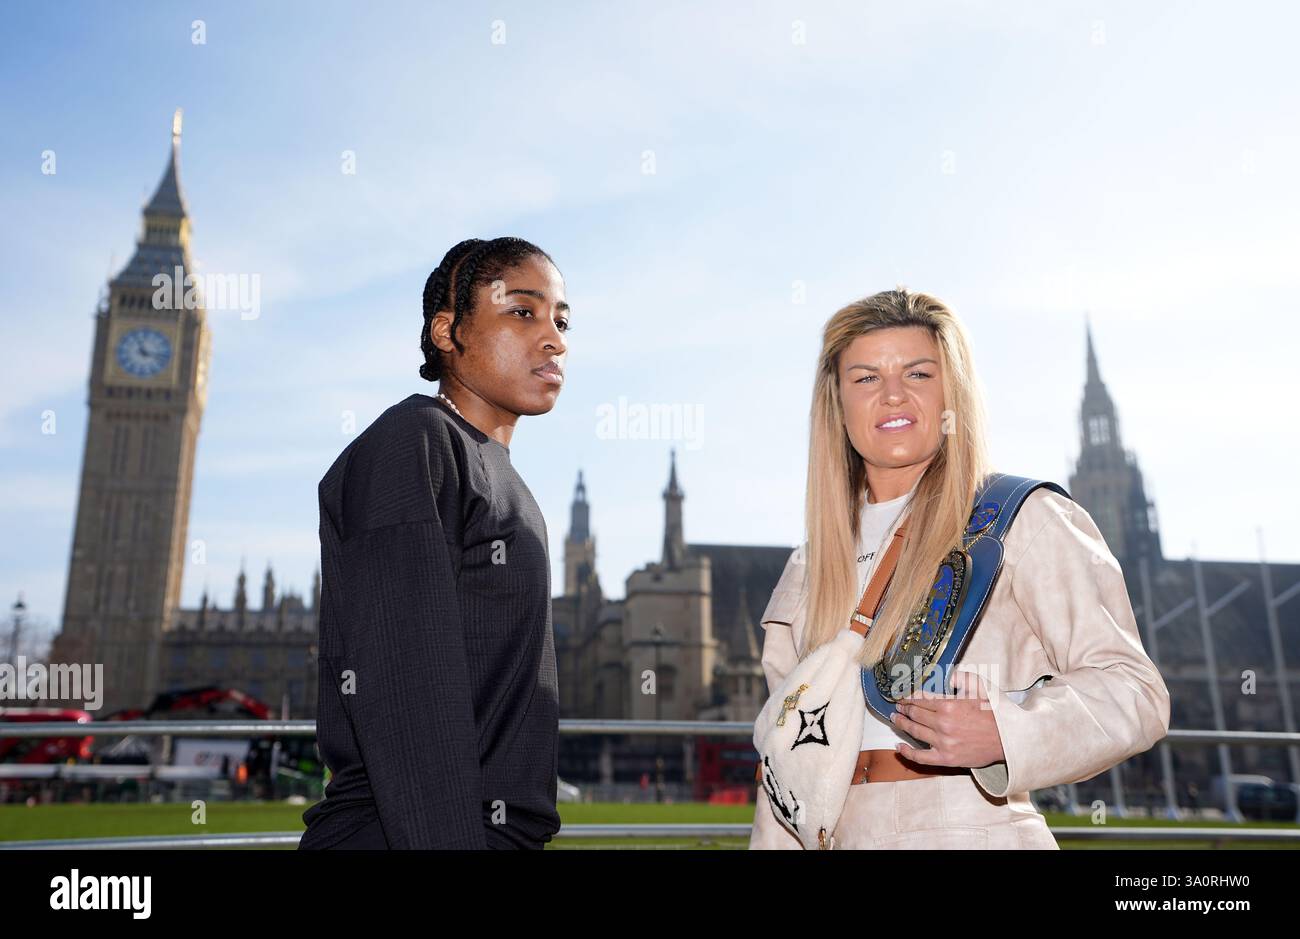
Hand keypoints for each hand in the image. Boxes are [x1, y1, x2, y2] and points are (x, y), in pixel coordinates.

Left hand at [889, 670, 1004, 767]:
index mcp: (948, 705)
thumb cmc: (995, 711)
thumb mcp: (979, 686)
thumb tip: (945, 676)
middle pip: (915, 714)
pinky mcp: (946, 758)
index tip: (902, 697)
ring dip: (902, 724)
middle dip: (903, 709)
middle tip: (897, 707)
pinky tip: (899, 746)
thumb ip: (959, 677)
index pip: (920, 699)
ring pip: (914, 732)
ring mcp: (943, 742)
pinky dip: (907, 752)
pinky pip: (920, 757)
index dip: (908, 697)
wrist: (1008, 739)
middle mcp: (942, 724)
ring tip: (896, 719)